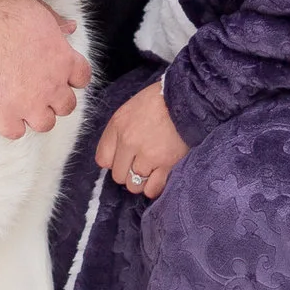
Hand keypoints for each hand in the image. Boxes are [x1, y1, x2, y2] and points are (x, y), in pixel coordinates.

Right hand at [0, 0, 91, 138]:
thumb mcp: (35, 10)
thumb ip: (56, 23)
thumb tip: (71, 27)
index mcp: (62, 59)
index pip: (82, 78)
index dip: (72, 77)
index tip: (60, 75)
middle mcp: (50, 86)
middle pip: (66, 106)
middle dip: (55, 99)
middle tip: (40, 90)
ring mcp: (27, 104)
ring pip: (45, 124)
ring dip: (36, 115)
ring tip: (23, 104)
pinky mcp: (2, 115)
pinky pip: (16, 132)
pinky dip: (10, 124)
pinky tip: (3, 111)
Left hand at [94, 78, 187, 199]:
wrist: (186, 99)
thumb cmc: (158, 103)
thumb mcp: (129, 110)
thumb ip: (117, 134)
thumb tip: (113, 158)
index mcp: (118, 126)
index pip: (103, 160)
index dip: (113, 162)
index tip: (123, 159)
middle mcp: (130, 141)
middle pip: (118, 176)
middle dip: (127, 172)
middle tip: (139, 163)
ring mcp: (148, 154)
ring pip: (134, 185)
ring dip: (141, 181)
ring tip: (150, 170)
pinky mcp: (168, 164)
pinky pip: (153, 189)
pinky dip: (154, 187)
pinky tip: (159, 177)